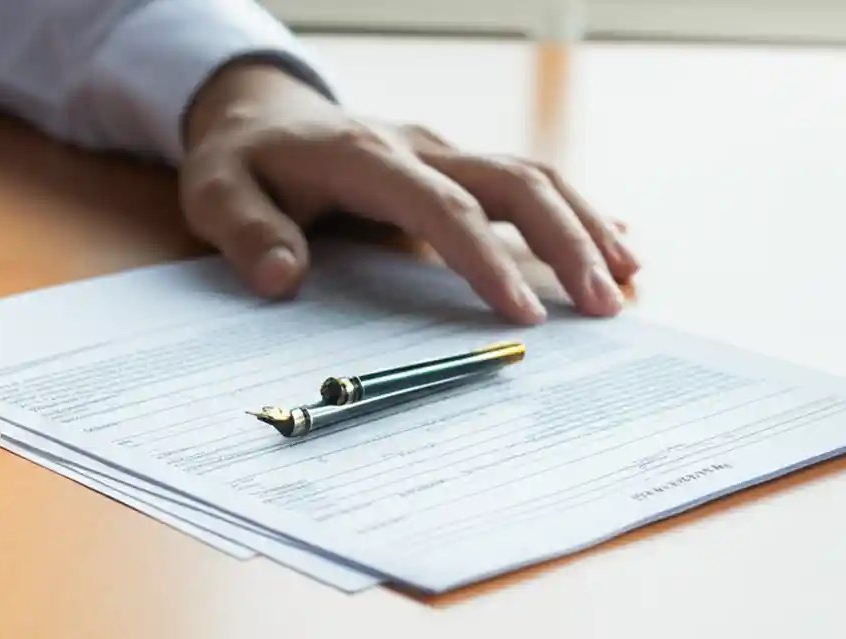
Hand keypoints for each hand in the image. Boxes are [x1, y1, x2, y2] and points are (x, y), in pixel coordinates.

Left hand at [181, 62, 638, 324]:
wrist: (260, 116)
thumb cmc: (242, 164)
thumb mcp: (216, 193)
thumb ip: (246, 232)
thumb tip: (283, 280)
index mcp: (364, 156)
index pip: (440, 206)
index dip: (485, 258)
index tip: (522, 315)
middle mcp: (417, 146)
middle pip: (512, 180)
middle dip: (565, 242)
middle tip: (604, 310)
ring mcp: (442, 151)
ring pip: (532, 175)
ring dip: (584, 225)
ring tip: (629, 284)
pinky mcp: (453, 163)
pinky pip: (524, 180)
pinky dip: (572, 213)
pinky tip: (613, 245)